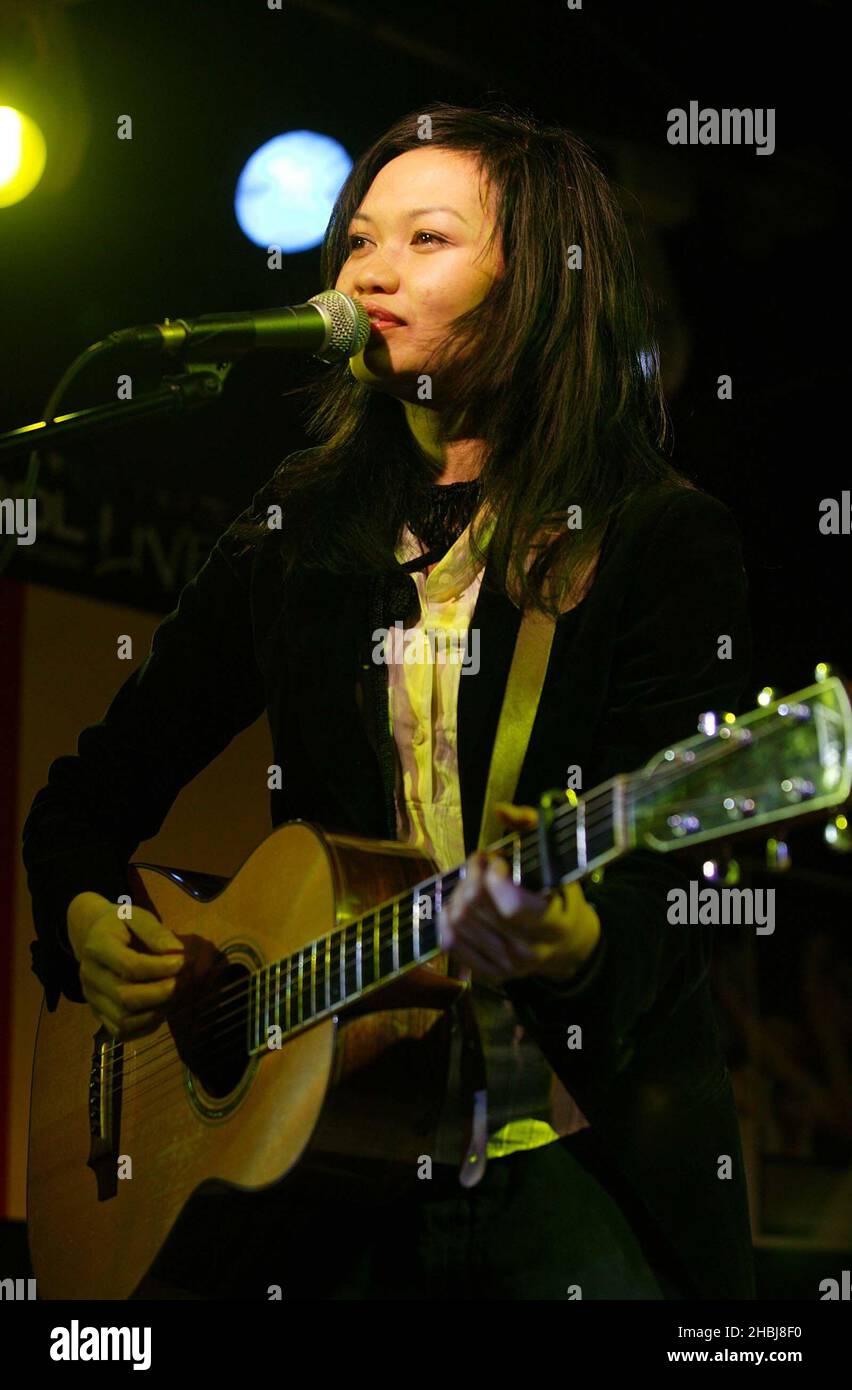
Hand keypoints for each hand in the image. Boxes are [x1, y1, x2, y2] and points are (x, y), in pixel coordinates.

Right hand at [69, 898, 184, 1038]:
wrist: (94, 936)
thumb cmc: (121, 926)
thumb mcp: (137, 916)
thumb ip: (156, 932)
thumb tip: (176, 952)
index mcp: (97, 946)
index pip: (129, 966)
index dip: (160, 968)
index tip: (182, 961)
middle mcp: (89, 976)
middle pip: (125, 997)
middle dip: (160, 994)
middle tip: (180, 983)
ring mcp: (91, 998)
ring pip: (123, 1020)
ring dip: (155, 1013)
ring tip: (172, 997)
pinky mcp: (97, 1014)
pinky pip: (121, 1031)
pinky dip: (145, 1027)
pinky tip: (160, 1010)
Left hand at [437, 803, 600, 987]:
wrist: (568, 947)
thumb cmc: (560, 896)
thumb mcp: (558, 859)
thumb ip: (531, 827)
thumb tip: (500, 810)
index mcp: (553, 923)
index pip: (511, 906)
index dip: (494, 876)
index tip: (499, 862)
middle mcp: (529, 950)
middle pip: (475, 907)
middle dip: (471, 875)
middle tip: (480, 864)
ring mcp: (507, 966)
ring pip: (458, 921)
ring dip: (458, 892)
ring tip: (472, 882)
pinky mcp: (488, 973)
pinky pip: (450, 942)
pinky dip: (446, 916)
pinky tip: (459, 903)